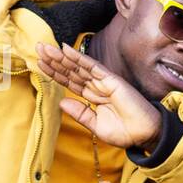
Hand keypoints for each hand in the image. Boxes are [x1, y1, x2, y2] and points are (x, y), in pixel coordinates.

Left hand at [34, 40, 161, 151]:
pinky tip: (66, 49)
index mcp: (92, 97)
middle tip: (38, 47)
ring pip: (79, 66)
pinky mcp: (112, 80)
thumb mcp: (96, 126)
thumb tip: (61, 103)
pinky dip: (78, 58)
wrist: (144, 135)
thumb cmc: (124, 132)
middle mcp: (96, 86)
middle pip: (71, 70)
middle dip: (54, 60)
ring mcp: (104, 81)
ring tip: (46, 48)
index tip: (40, 64)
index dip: (55, 73)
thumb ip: (80, 113)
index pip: (70, 82)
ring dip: (62, 56)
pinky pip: (92, 67)